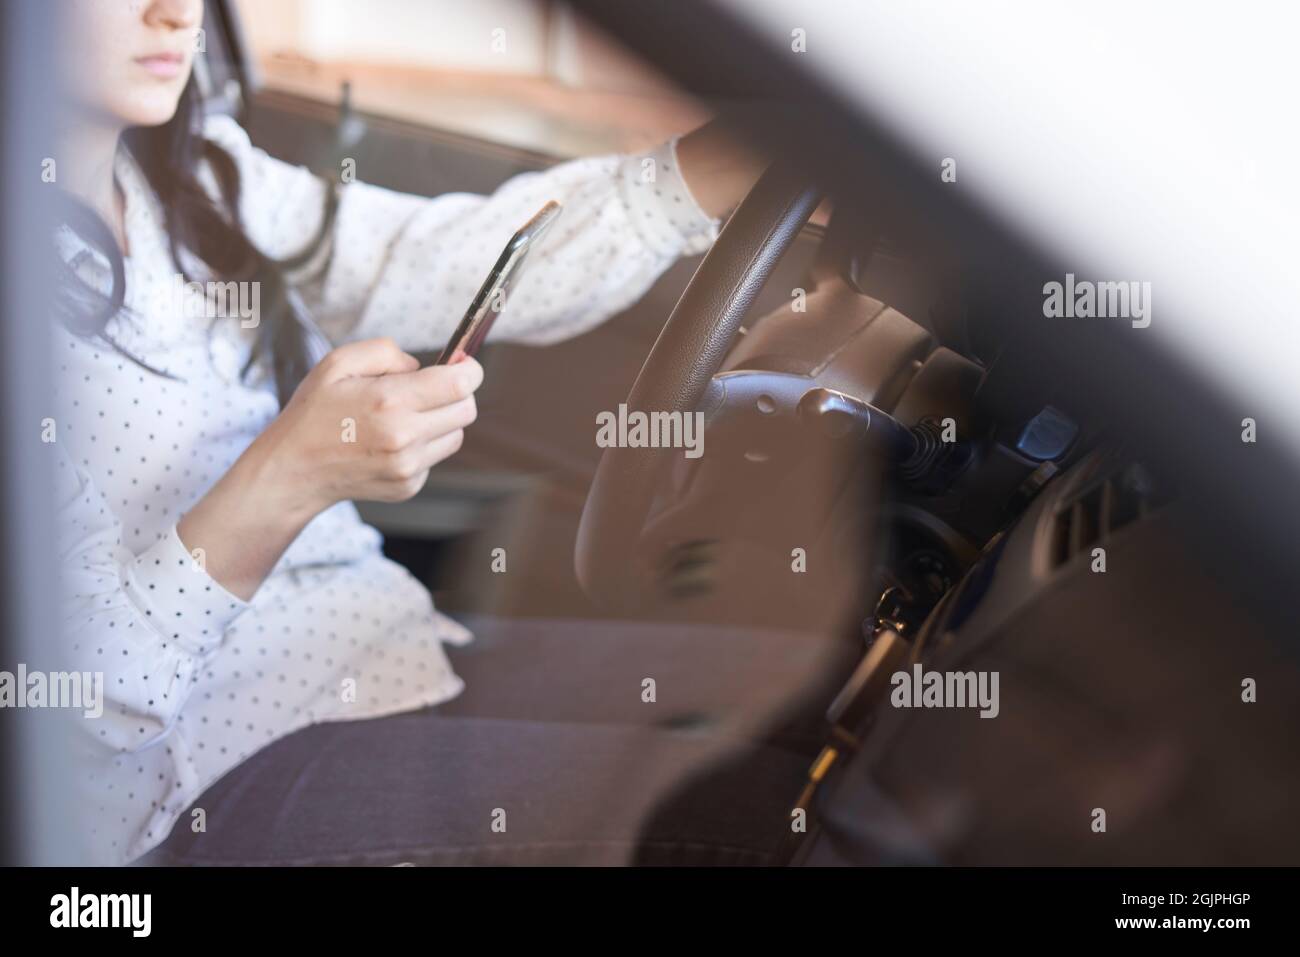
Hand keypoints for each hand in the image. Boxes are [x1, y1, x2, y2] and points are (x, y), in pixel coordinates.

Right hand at [254, 337, 482, 514]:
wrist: (294, 470)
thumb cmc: (314, 412)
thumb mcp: (337, 363)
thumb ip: (385, 352)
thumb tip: (421, 366)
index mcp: (389, 401)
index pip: (459, 385)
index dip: (470, 370)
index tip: (463, 364)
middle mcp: (404, 437)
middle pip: (466, 409)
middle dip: (457, 393)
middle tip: (432, 387)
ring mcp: (409, 466)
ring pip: (456, 435)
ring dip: (441, 420)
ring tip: (404, 415)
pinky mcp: (409, 486)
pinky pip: (436, 457)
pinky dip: (424, 445)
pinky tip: (391, 442)